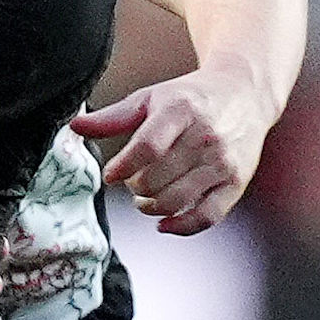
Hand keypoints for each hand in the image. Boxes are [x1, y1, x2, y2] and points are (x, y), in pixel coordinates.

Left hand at [71, 68, 273, 232]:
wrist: (245, 92)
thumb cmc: (191, 97)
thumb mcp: (151, 97)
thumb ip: (113, 117)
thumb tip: (74, 127)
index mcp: (181, 111)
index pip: (148, 146)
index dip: (123, 167)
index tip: (110, 175)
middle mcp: (205, 137)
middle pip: (157, 179)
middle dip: (134, 187)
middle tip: (131, 182)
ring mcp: (223, 162)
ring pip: (177, 200)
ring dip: (150, 206)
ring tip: (143, 198)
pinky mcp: (236, 182)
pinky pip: (207, 216)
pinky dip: (181, 227)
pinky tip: (163, 223)